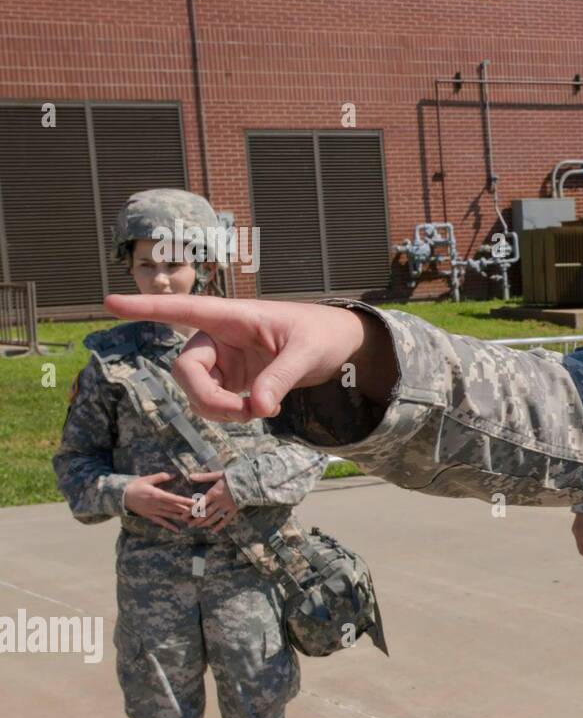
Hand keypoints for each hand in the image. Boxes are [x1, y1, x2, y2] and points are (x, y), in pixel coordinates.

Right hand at [103, 294, 396, 422]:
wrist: (336, 346)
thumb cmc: (321, 335)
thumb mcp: (306, 353)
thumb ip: (282, 378)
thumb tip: (259, 407)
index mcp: (232, 316)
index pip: (183, 310)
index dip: (146, 307)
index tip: (110, 303)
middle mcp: (219, 337)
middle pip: (185, 370)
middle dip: (207, 398)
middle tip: (248, 414)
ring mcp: (223, 360)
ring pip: (197, 391)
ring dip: (220, 409)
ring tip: (261, 411)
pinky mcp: (231, 380)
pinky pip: (213, 401)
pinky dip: (230, 412)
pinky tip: (259, 409)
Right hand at [123, 472, 193, 532]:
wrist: (121, 496)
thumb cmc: (135, 486)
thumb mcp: (147, 479)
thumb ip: (160, 477)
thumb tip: (173, 475)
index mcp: (157, 494)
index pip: (174, 498)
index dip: (185, 501)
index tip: (195, 503)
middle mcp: (157, 504)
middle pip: (174, 508)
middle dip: (187, 510)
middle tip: (198, 512)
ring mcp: (153, 511)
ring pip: (170, 515)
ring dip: (181, 518)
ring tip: (192, 520)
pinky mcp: (150, 516)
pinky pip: (161, 522)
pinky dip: (169, 526)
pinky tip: (177, 530)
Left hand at [185, 471, 237, 532]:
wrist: (250, 481)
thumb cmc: (234, 476)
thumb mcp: (218, 475)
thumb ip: (204, 477)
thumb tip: (190, 476)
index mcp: (214, 493)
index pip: (199, 505)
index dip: (190, 512)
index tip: (183, 516)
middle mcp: (219, 502)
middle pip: (205, 514)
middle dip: (196, 520)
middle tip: (188, 525)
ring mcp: (227, 507)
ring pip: (214, 518)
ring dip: (205, 524)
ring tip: (198, 527)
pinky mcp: (234, 509)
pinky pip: (226, 520)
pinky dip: (220, 526)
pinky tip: (214, 531)